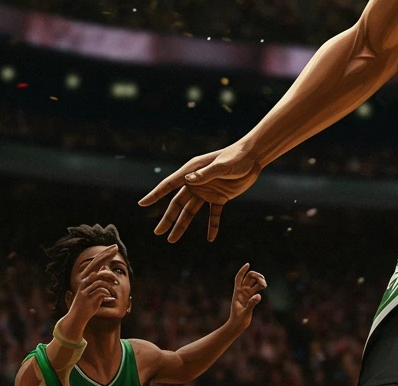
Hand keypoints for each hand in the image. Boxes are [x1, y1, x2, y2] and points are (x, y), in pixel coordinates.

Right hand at [66, 245, 118, 322]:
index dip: (104, 254)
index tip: (115, 247)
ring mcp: (84, 288)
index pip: (95, 262)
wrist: (78, 318)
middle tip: (115, 249)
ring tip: (115, 288)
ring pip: (101, 278)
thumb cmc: (89, 303)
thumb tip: (104, 267)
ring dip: (111, 282)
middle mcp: (84, 281)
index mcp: (86, 278)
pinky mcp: (86, 297)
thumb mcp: (95, 289)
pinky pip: (101, 290)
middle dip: (106, 255)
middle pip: (95, 264)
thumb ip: (98, 278)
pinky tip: (109, 297)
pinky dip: (107, 292)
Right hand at [138, 142, 261, 242]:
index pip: (170, 184)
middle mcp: (197, 182)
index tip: (142, 203)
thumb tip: (188, 179)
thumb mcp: (222, 165)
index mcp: (193, 171)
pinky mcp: (220, 197)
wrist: (254, 157)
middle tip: (157, 232)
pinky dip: (212, 226)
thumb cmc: (237, 157)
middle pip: (178, 203)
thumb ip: (206, 173)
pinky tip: (210, 238)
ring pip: (191, 211)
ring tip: (172, 240)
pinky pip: (213, 215)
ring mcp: (208, 191)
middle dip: (168, 218)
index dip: (156, 194)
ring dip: (182, 225)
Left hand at [227, 263, 266, 331]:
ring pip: (254, 281)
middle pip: (249, 277)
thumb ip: (251, 304)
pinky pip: (256, 287)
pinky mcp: (251, 297)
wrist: (237, 326)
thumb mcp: (245, 313)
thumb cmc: (238, 321)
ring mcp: (246, 293)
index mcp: (237, 293)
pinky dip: (261, 285)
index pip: (239, 278)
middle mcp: (242, 291)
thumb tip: (258, 296)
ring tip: (265, 285)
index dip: (243, 270)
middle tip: (263, 282)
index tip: (248, 264)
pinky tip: (264, 287)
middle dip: (257, 276)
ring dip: (260, 280)